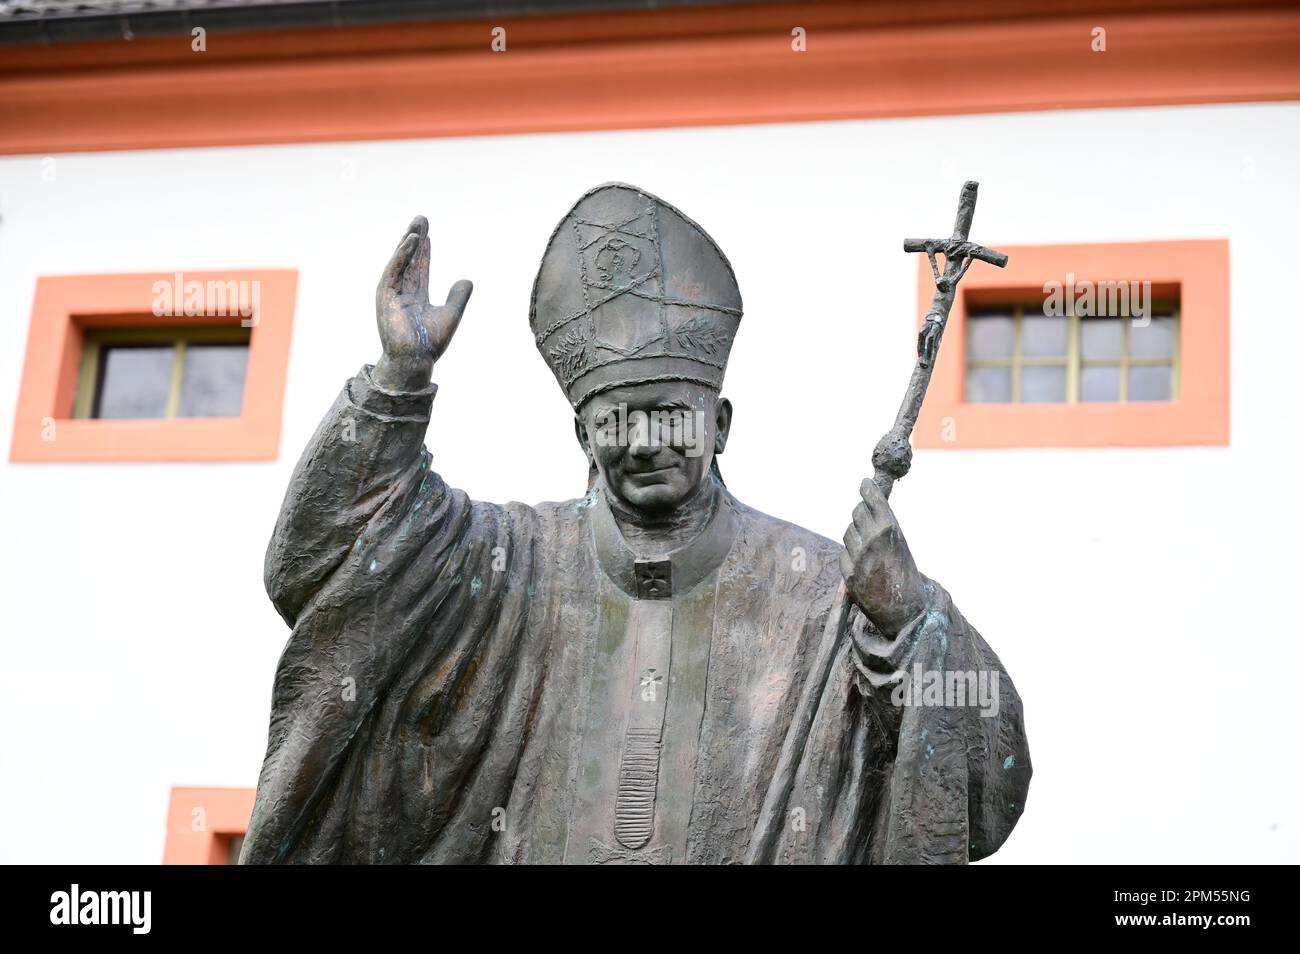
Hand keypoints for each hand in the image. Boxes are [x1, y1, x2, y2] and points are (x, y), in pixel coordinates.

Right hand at [374, 215, 472, 390]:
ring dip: (408, 242)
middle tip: (421, 219)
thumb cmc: (429, 344)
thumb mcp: (450, 315)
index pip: (420, 268)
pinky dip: (402, 255)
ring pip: (400, 262)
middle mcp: (402, 293)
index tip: (427, 234)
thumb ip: (458, 297)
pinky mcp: (385, 296)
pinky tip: (412, 240)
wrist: (415, 360)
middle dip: (415, 240)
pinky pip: (394, 270)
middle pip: (409, 260)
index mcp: (415, 297)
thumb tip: (467, 280)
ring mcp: (392, 293)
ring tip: (417, 225)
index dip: (424, 251)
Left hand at [840, 477, 927, 634]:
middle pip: (857, 513)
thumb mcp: (901, 544)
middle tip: (867, 513)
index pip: (872, 500)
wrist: (907, 610)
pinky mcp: (848, 574)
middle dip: (862, 511)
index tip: (865, 483)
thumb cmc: (907, 574)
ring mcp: (857, 558)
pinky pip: (844, 553)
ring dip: (856, 533)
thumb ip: (886, 525)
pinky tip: (863, 560)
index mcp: (888, 531)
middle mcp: (870, 542)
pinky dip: (851, 553)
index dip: (868, 489)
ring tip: (870, 544)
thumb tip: (870, 503)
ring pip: (848, 532)